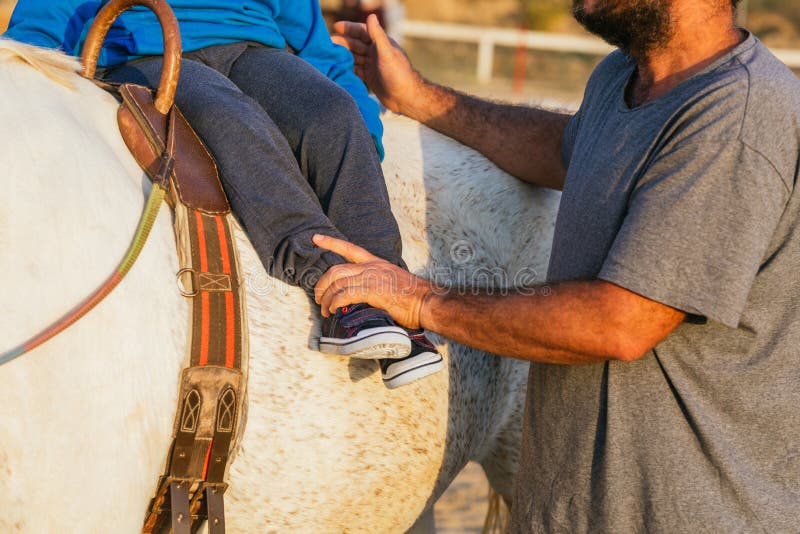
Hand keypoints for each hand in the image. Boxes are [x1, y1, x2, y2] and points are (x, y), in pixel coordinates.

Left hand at [312, 234, 433, 328]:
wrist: (427, 302)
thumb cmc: (414, 297)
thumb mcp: (393, 282)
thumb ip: (376, 284)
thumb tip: (361, 297)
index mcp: (376, 263)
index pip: (350, 249)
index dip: (331, 242)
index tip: (316, 238)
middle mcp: (372, 267)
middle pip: (336, 270)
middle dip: (322, 283)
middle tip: (318, 297)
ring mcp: (372, 278)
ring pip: (337, 283)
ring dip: (326, 298)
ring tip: (325, 310)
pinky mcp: (373, 291)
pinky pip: (345, 295)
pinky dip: (335, 303)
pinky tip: (334, 310)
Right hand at [332, 14, 422, 114]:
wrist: (405, 98)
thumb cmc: (399, 74)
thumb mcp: (387, 53)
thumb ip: (377, 35)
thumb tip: (371, 15)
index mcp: (381, 44)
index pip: (362, 32)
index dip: (349, 28)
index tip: (335, 27)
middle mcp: (376, 53)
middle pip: (355, 44)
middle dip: (342, 43)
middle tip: (327, 43)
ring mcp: (372, 65)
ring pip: (354, 57)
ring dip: (343, 55)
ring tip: (329, 55)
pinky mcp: (370, 77)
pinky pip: (355, 70)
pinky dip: (347, 68)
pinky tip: (337, 68)